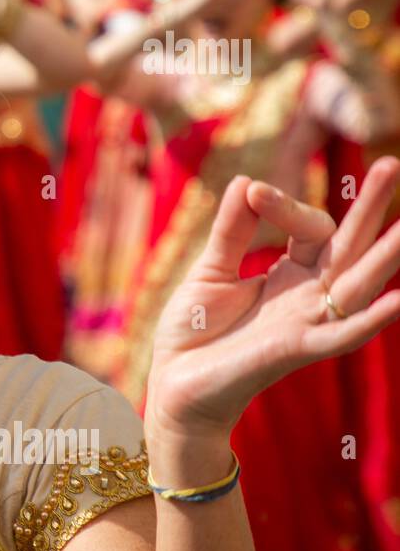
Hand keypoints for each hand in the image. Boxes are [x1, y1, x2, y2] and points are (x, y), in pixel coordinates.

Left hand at [146, 158, 399, 437]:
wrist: (173, 386)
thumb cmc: (195, 332)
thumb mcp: (210, 271)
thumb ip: (232, 231)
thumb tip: (247, 180)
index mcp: (290, 275)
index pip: (308, 228)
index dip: (285, 206)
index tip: (254, 190)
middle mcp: (307, 297)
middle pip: (349, 247)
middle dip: (371, 209)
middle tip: (394, 164)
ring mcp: (306, 324)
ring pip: (357, 285)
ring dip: (386, 256)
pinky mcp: (294, 352)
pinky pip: (340, 336)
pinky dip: (370, 320)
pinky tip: (398, 300)